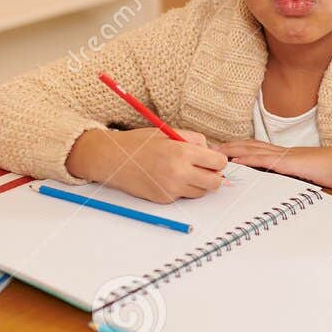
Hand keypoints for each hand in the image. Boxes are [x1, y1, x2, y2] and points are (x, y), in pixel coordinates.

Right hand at [67, 127, 227, 202]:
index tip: (212, 158)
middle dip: (214, 175)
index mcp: (182, 152)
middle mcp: (179, 173)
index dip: (218, 160)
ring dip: (199, 183)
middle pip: (215, 182)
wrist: (113, 159)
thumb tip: (212, 150)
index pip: (218, 162)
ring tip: (184, 171)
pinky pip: (184, 196)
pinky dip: (182, 188)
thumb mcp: (168, 132)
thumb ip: (194, 139)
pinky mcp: (164, 199)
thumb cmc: (139, 143)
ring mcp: (171, 189)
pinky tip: (168, 177)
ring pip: (201, 192)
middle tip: (205, 168)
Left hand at [217, 140, 331, 187]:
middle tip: (210, 148)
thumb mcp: (303, 176)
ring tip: (216, 152)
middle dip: (229, 146)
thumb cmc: (327, 172)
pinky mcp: (288, 162)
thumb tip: (276, 186)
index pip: (256, 148)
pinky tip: (236, 161)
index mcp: (284, 155)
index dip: (238, 147)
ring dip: (233, 150)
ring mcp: (284, 155)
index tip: (222, 150)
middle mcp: (281, 151)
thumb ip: (289, 177)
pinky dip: (248, 159)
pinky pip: (264, 159)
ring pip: (252, 149)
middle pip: (249, 145)